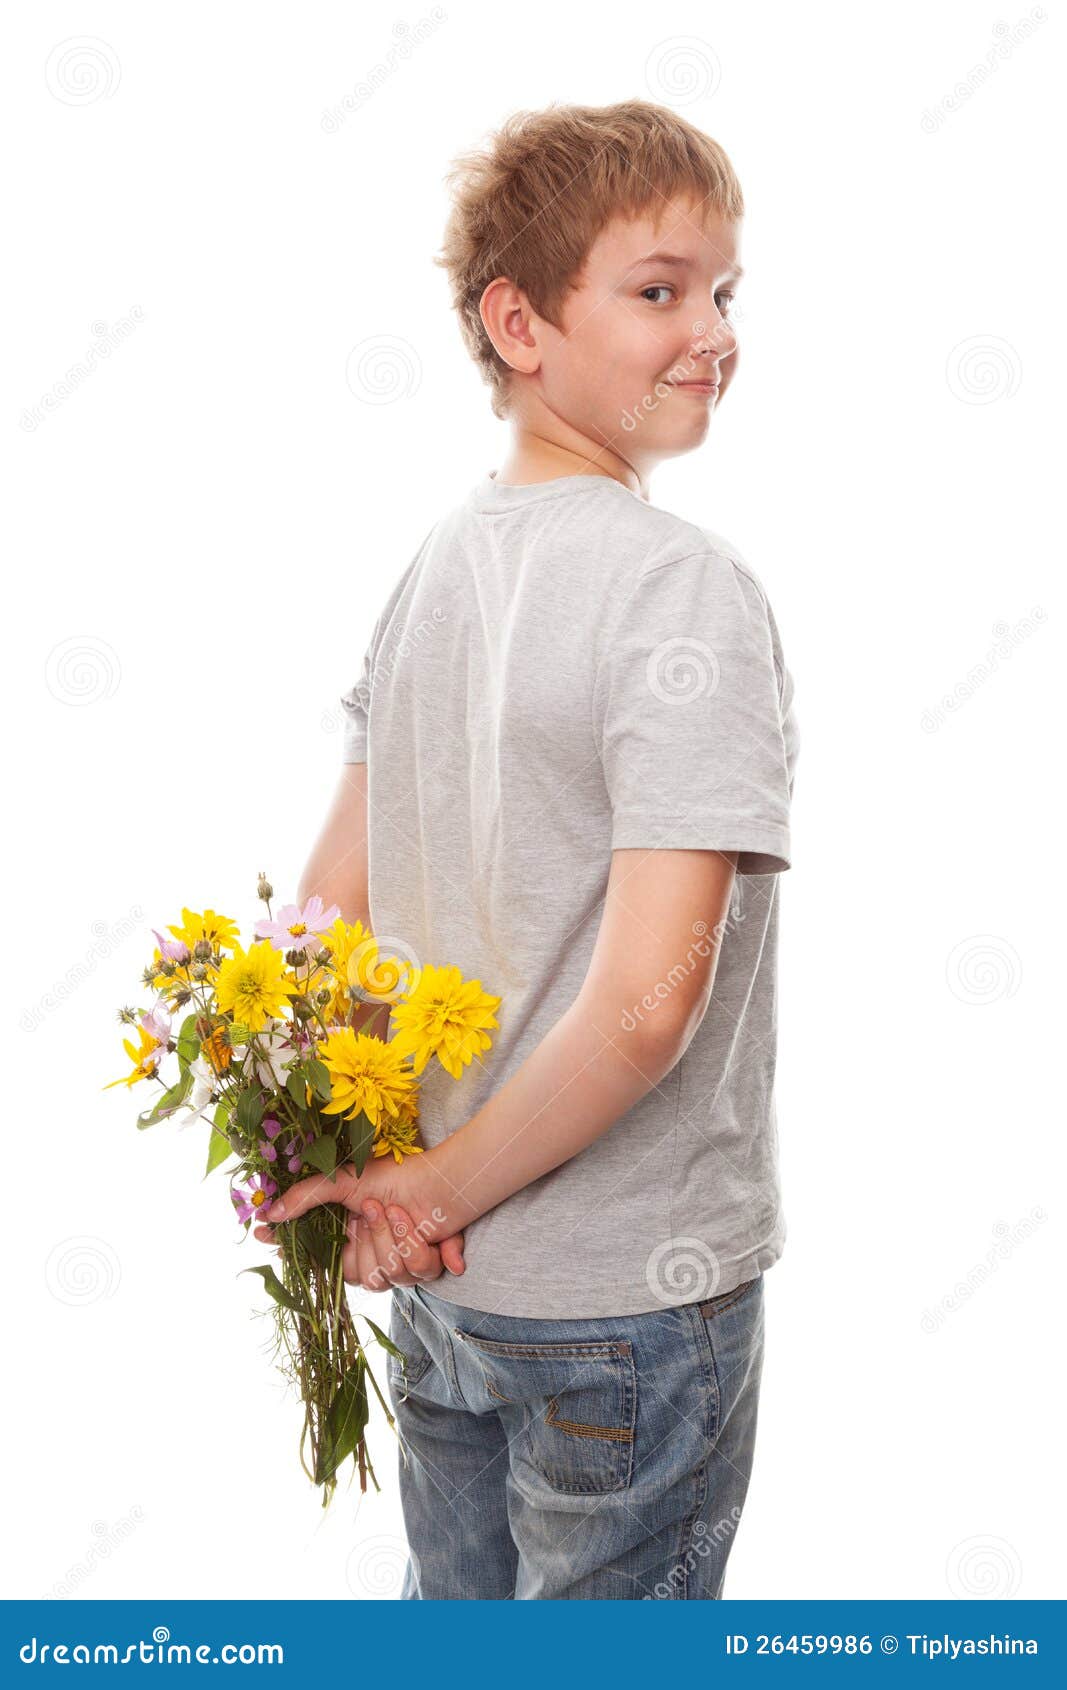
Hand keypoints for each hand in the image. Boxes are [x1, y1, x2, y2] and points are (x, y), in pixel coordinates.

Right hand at [251, 1155, 465, 1291]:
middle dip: (369, 1238)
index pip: (316, 1257)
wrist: (439, 1177)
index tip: (269, 1237)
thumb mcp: (343, 1180)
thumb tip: (268, 1214)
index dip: (297, 1252)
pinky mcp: (427, 1266)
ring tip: (399, 1210)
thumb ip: (306, 1197)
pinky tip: (425, 1228)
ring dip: (395, 1237)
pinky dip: (420, 1245)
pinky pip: (417, 1273)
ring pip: (387, 1277)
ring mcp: (399, 1263)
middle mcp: (371, 1255)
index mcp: (348, 1238)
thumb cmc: (393, 1176)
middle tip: (373, 1207)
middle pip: (357, 1275)